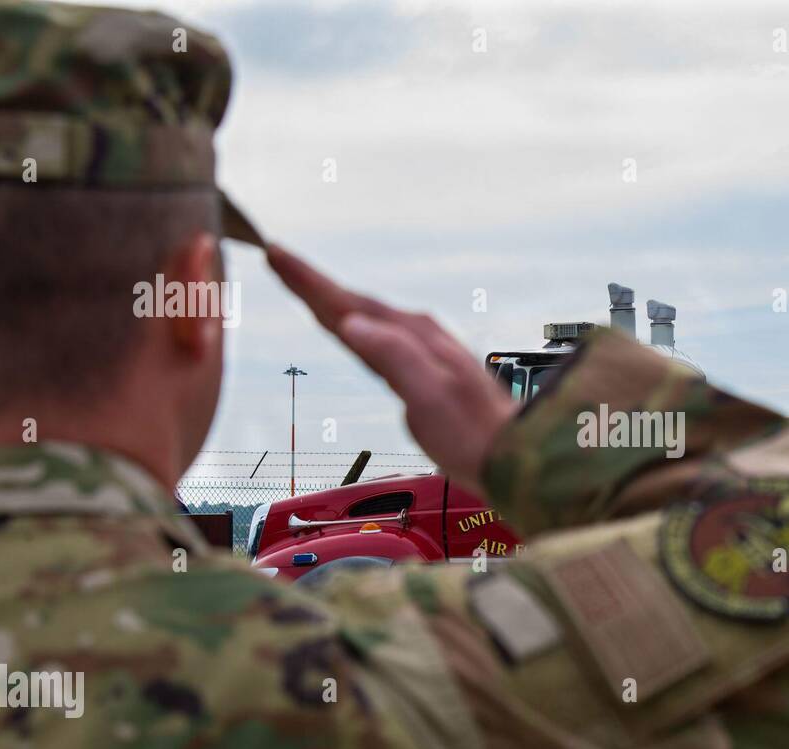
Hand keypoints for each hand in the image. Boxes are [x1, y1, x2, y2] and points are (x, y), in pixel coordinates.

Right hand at [267, 244, 515, 498]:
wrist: (511, 453)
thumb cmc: (472, 434)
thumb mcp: (428, 397)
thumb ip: (393, 358)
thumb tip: (351, 324)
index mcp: (411, 337)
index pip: (349, 303)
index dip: (309, 281)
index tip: (276, 254)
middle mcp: (417, 335)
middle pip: (354, 302)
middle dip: (314, 282)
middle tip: (277, 257)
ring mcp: (422, 350)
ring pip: (365, 315)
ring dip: (332, 299)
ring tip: (302, 284)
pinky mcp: (423, 369)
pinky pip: (377, 335)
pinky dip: (354, 324)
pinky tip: (350, 328)